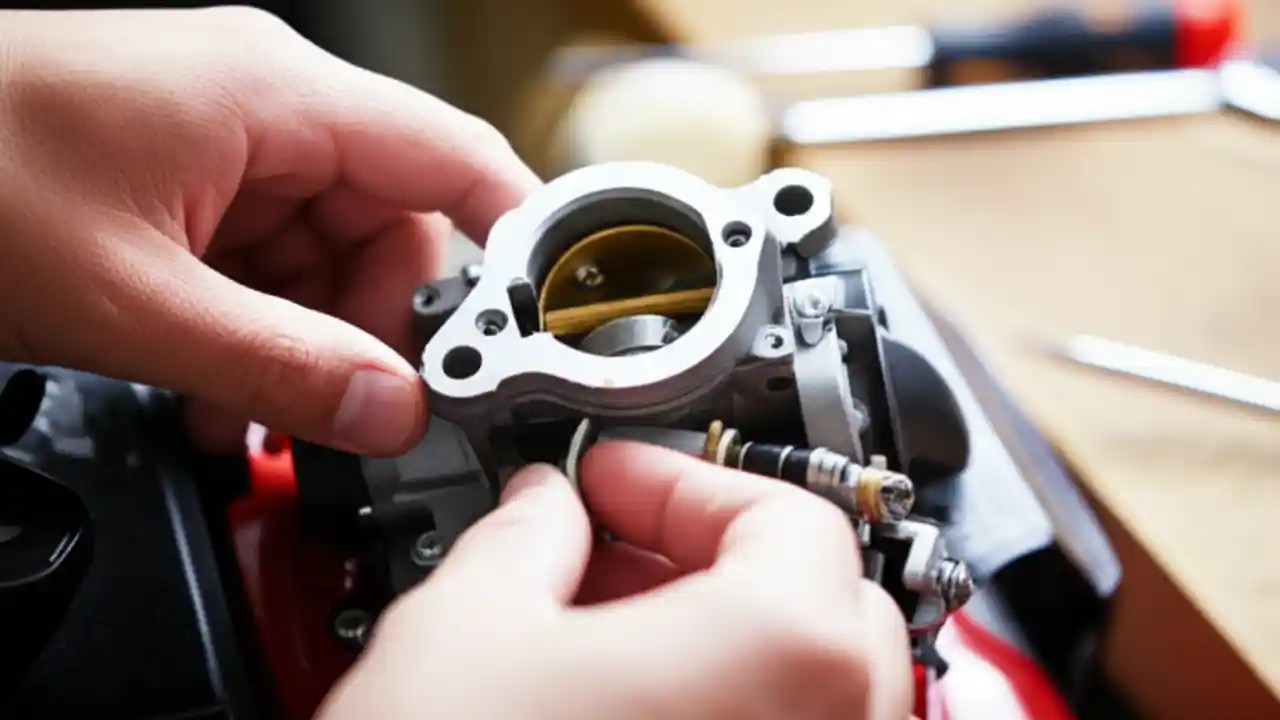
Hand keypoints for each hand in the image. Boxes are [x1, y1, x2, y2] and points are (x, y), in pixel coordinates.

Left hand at [0, 8, 537, 454]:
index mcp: (277, 97)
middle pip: (398, 227)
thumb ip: (278, 365)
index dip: (517, 247)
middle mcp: (267, 109)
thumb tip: (392, 408)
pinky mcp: (191, 183)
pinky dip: (257, 329)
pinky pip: (268, 263)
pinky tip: (211, 380)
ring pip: (330, 258)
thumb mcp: (129, 299)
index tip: (536, 333)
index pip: (459, 159)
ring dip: (306, 343)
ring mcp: (228, 145)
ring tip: (242, 402)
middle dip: (377, 330)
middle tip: (346, 406)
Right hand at [318, 442, 912, 719]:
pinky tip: (615, 715)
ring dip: (709, 638)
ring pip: (801, 692)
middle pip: (811, 600)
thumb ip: (522, 533)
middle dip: (703, 554)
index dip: (678, 476)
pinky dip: (715, 716)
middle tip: (604, 547)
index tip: (609, 478)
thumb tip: (544, 508)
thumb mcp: (460, 628)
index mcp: (787, 658)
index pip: (783, 512)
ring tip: (596, 636)